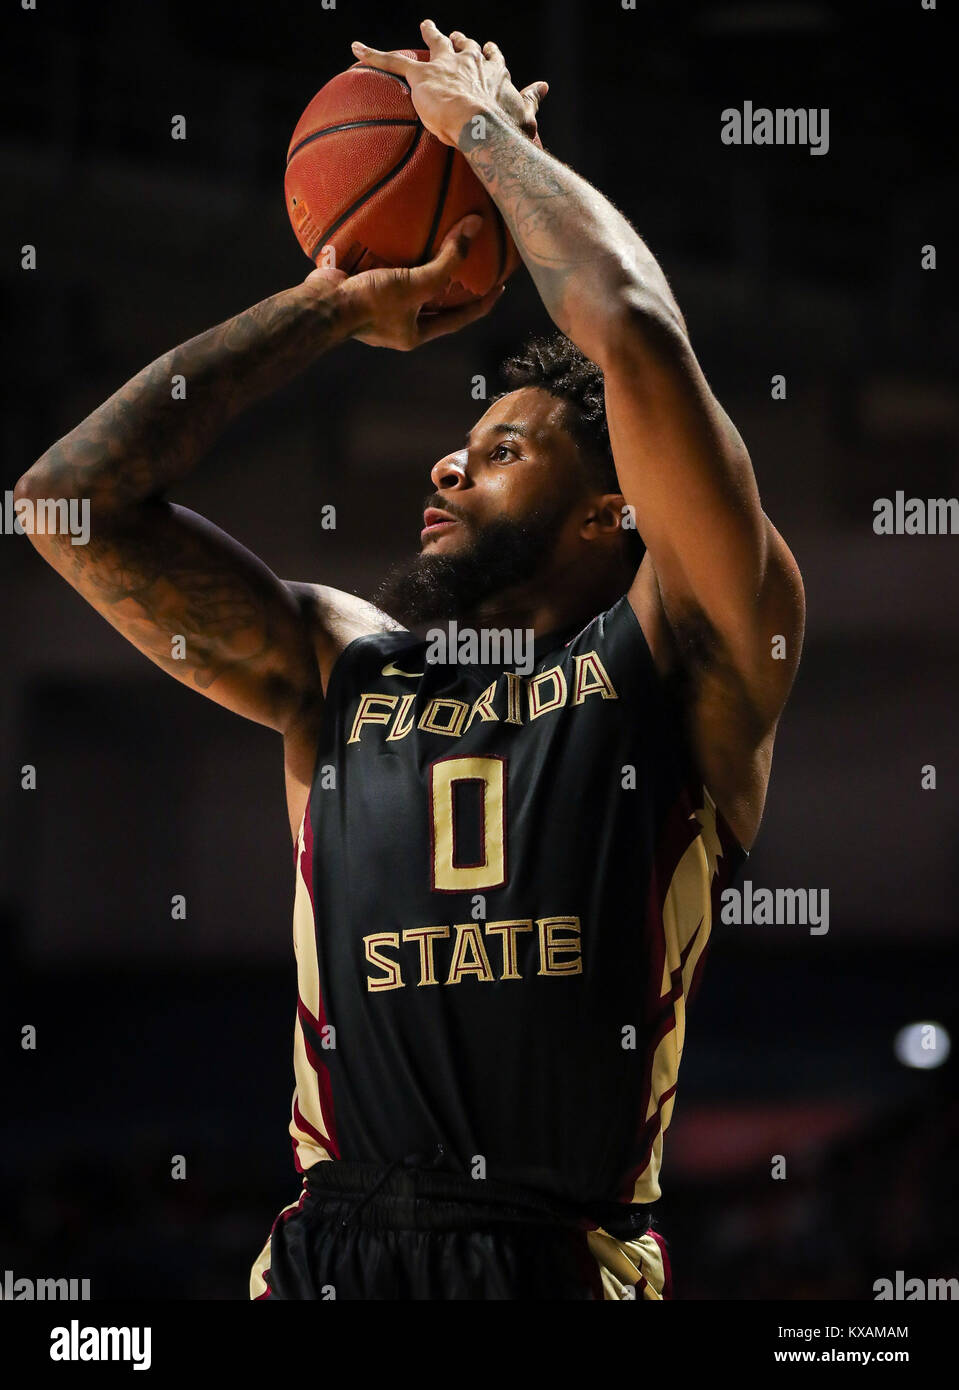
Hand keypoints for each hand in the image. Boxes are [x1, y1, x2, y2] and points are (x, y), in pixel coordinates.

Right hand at [304, 214, 503, 349]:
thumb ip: (448, 260)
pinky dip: (393, 253)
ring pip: (408, 286)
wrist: (321, 305)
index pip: (459, 319)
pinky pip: (383, 269)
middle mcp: (398, 324)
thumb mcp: (416, 283)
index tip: (500, 287)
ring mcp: (377, 308)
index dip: (482, 304)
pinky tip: (399, 232)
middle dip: (452, 287)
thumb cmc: (371, 303)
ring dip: (422, 267)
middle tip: (473, 265)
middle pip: (435, 304)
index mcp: (415, 333)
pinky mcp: (360, 288)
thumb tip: (476, 225)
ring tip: (438, 244)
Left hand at [351, 19, 547, 148]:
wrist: (483, 124)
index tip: (488, 51)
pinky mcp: (422, 74)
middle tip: (452, 34)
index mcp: (492, 73)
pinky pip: (392, 62)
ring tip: (423, 28)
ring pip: (432, 44)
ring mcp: (444, 66)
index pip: (491, 58)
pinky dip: (372, 55)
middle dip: (458, 40)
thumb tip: (544, 88)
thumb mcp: (525, 113)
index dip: (488, 55)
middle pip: (463, 45)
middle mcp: (469, 62)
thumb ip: (532, 100)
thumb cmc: (505, 126)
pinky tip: (356, 49)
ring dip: (427, 36)